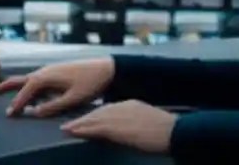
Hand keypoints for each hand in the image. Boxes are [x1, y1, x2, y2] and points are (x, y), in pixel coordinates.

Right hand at [0, 57, 114, 117]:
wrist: (107, 68)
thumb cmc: (91, 83)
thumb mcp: (73, 99)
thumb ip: (52, 107)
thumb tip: (34, 112)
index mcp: (46, 76)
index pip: (25, 91)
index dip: (16, 104)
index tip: (9, 114)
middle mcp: (44, 71)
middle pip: (17, 81)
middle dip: (0, 88)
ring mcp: (49, 71)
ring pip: (27, 82)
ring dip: (16, 91)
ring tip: (2, 100)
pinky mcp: (55, 74)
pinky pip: (36, 83)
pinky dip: (28, 91)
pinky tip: (29, 101)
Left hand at [61, 100, 177, 154]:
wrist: (173, 131)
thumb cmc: (166, 132)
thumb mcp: (148, 125)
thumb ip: (135, 126)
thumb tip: (129, 133)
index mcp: (131, 105)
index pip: (108, 110)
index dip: (95, 115)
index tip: (85, 119)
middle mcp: (122, 107)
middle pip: (98, 112)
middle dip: (84, 118)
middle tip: (69, 123)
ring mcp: (119, 116)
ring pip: (93, 119)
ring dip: (78, 124)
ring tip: (65, 128)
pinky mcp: (116, 127)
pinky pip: (94, 127)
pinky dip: (81, 128)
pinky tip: (72, 131)